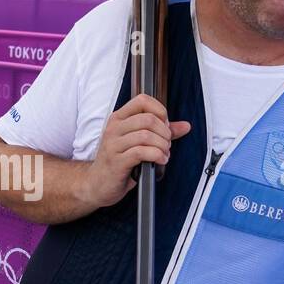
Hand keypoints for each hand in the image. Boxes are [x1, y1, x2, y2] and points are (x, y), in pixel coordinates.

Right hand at [81, 93, 190, 209]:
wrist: (97, 183)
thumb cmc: (118, 161)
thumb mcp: (138, 142)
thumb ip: (161, 132)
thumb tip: (185, 126)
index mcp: (119, 118)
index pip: (142, 100)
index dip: (160, 110)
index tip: (165, 125)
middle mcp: (114, 128)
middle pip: (148, 119)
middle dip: (164, 132)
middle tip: (166, 144)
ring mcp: (113, 145)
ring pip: (146, 135)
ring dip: (162, 146)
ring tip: (164, 154)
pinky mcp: (116, 161)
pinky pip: (141, 152)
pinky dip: (156, 156)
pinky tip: (160, 160)